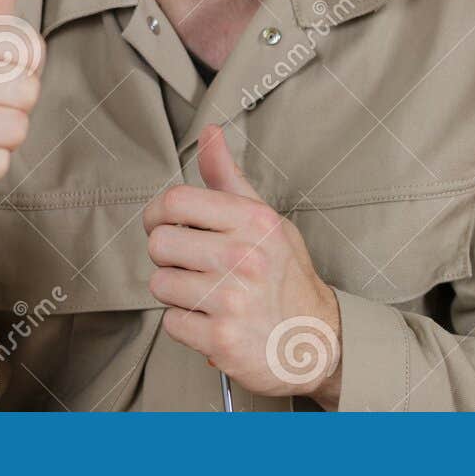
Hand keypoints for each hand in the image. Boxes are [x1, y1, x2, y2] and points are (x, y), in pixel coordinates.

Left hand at [143, 125, 343, 404]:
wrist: (317, 342)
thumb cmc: (285, 276)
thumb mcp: (266, 220)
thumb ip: (229, 178)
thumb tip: (209, 133)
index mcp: (253, 221)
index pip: (175, 201)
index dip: (157, 214)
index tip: (164, 225)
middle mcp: (244, 257)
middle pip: (159, 244)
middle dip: (168, 257)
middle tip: (194, 266)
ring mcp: (232, 300)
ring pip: (160, 285)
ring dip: (176, 293)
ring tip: (208, 295)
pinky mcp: (222, 339)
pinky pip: (170, 322)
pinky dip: (185, 324)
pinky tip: (212, 321)